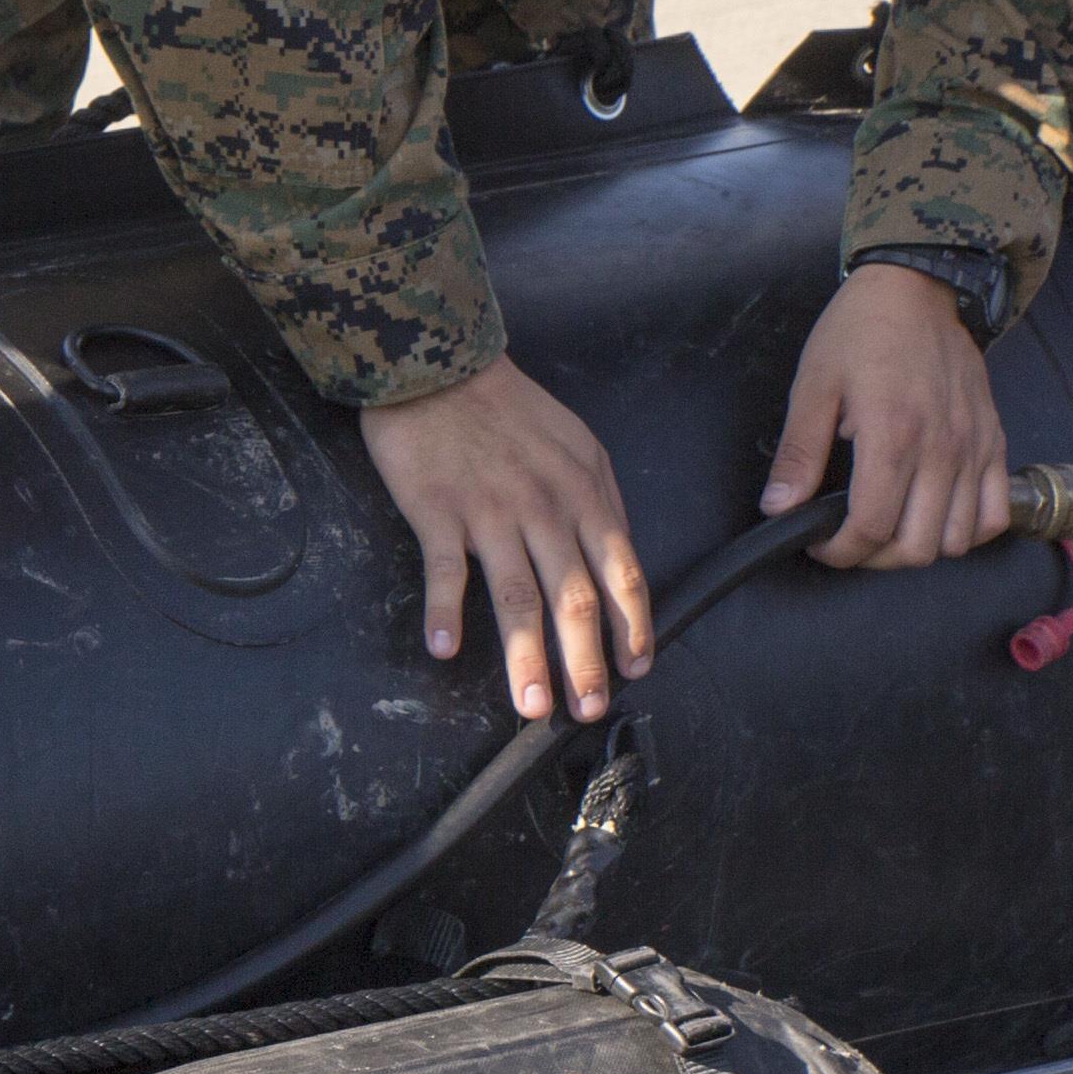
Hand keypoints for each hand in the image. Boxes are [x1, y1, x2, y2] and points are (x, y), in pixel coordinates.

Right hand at [358, 355, 655, 723]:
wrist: (438, 364)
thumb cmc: (506, 406)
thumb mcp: (574, 442)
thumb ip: (596, 500)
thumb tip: (613, 556)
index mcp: (585, 492)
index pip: (622, 573)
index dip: (631, 627)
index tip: (635, 670)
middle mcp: (545, 508)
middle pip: (575, 598)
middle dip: (586, 662)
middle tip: (587, 709)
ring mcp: (490, 511)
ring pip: (517, 597)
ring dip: (525, 657)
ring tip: (530, 704)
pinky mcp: (437, 510)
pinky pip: (445, 571)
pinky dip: (445, 613)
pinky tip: (445, 650)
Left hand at [765, 265, 1011, 567]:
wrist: (916, 289)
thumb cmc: (859, 332)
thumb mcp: (813, 386)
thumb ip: (799, 453)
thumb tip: (778, 508)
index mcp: (892, 435)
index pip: (871, 528)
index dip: (840, 552)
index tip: (818, 544)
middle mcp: (942, 448)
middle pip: (918, 547)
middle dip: (875, 557)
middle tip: (849, 538)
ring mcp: (975, 448)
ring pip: (958, 540)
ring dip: (920, 546)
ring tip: (889, 527)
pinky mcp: (995, 441)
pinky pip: (996, 513)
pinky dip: (968, 530)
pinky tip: (935, 515)